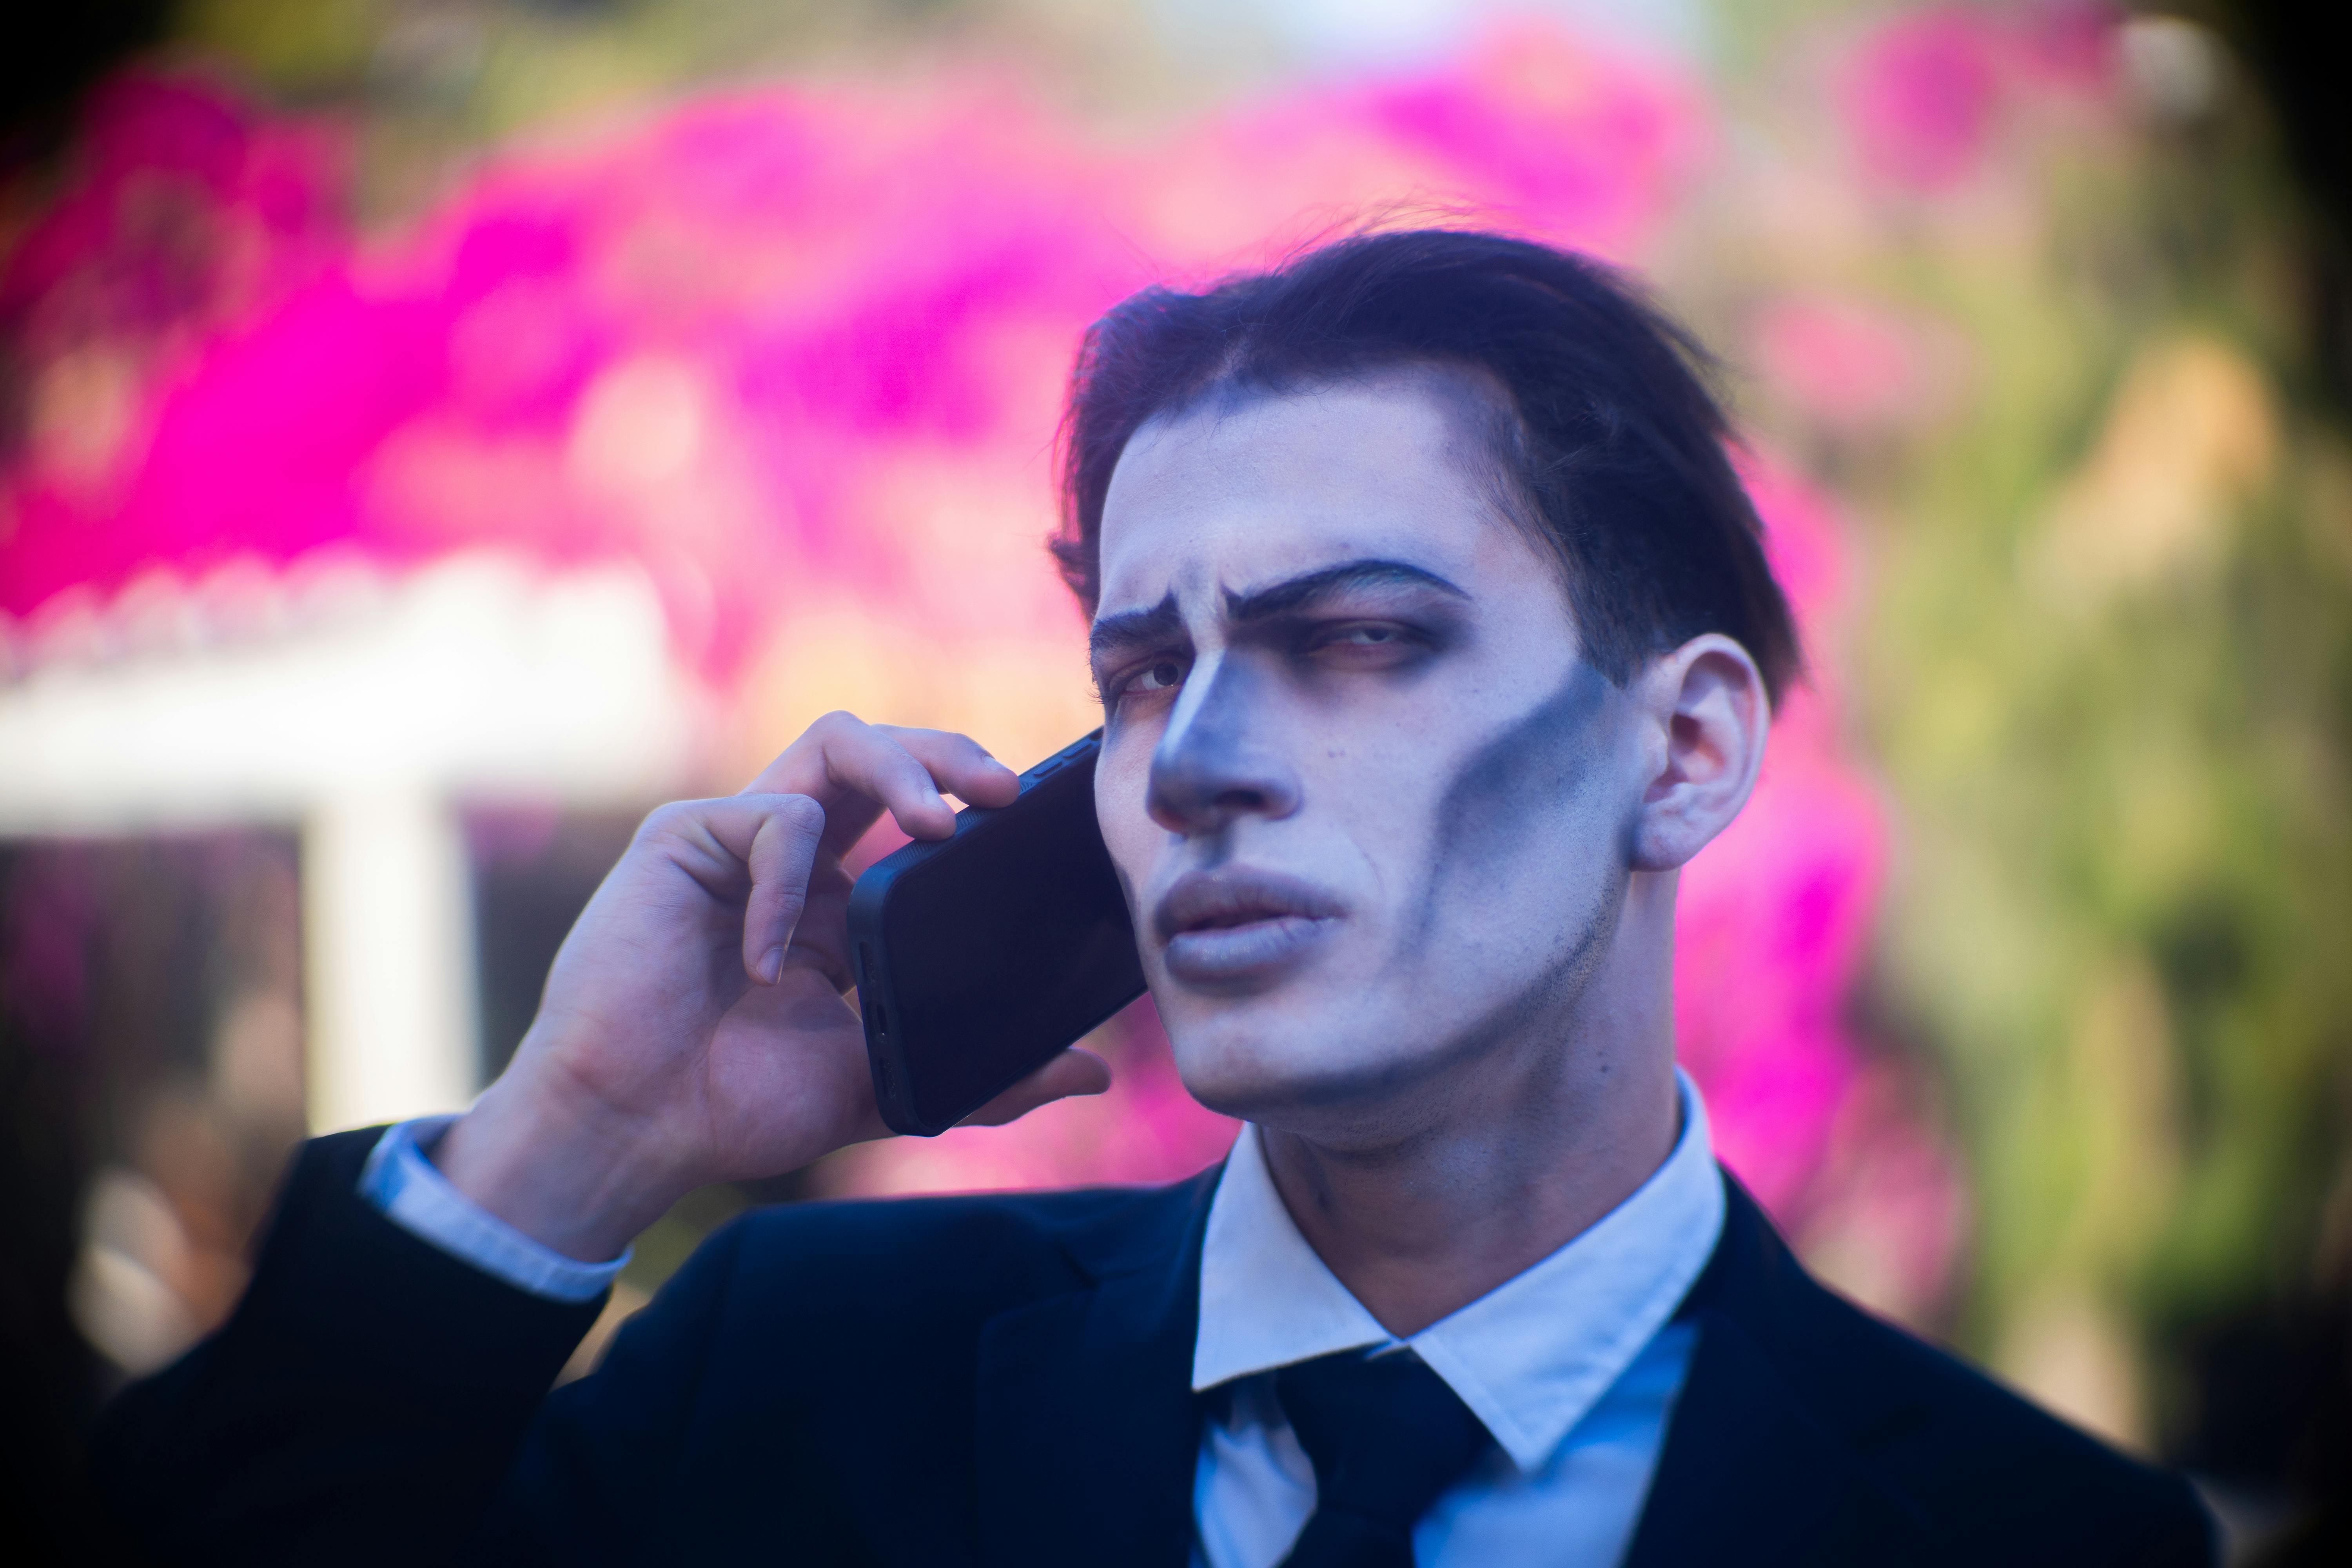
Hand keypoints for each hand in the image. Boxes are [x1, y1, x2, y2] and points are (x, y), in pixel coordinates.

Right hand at [433, 713, 1113, 1260]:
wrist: (635, 1131)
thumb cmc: (740, 1107)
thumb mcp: (887, 1086)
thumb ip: (986, 1077)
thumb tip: (1091, 1075)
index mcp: (839, 900)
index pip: (917, 811)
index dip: (972, 796)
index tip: (1036, 816)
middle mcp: (794, 855)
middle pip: (883, 753)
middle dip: (950, 752)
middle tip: (1004, 791)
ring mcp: (738, 838)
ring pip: (833, 746)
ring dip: (898, 767)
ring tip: (938, 822)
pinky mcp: (684, 837)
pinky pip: (769, 820)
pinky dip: (786, 883)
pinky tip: (772, 963)